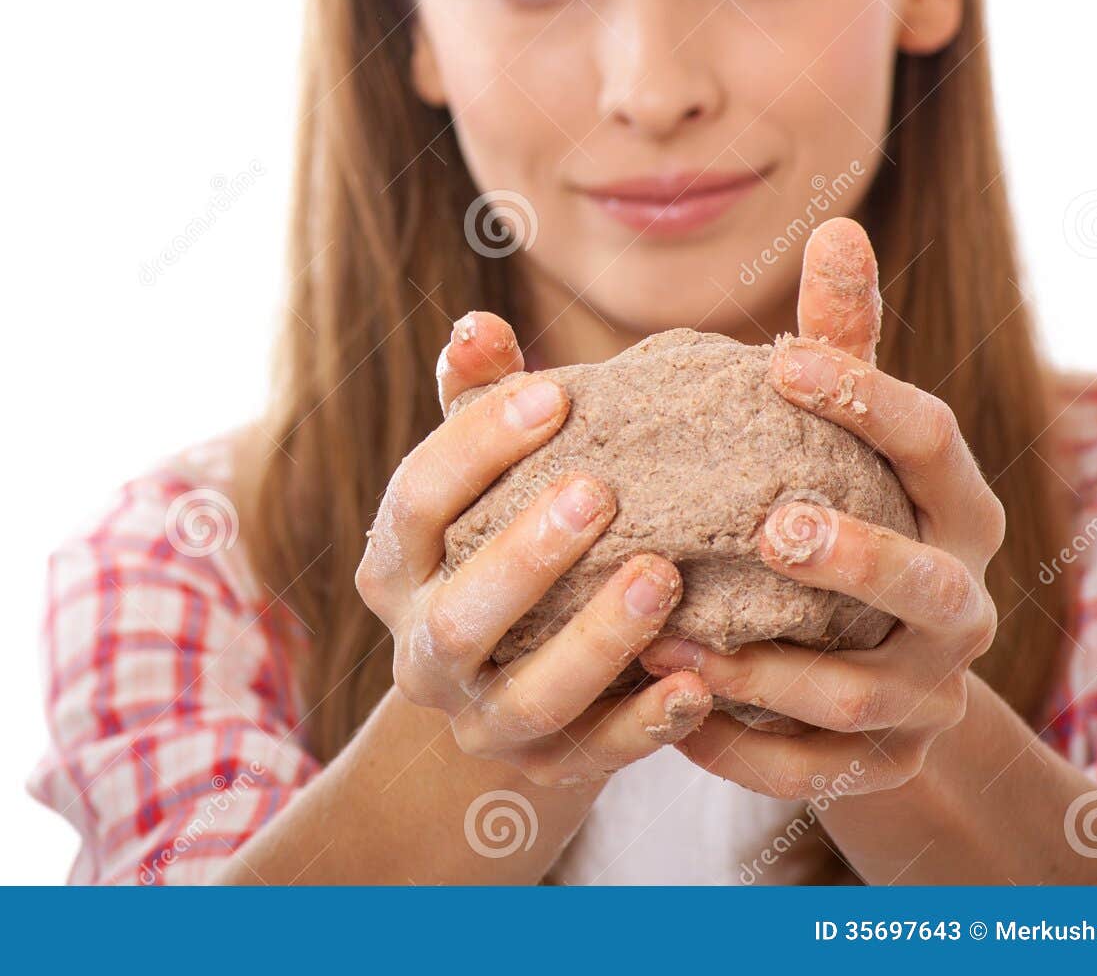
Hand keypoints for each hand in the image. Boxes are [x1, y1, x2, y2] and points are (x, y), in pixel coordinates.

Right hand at [355, 311, 712, 787]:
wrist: (513, 689)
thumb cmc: (504, 546)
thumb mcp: (483, 481)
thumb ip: (478, 405)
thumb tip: (474, 325)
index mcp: (395, 568)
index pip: (415, 502)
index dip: (477, 446)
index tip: (558, 391)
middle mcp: (422, 652)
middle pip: (459, 615)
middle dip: (527, 555)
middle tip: (599, 491)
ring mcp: (481, 721)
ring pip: (527, 696)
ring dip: (596, 639)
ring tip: (662, 575)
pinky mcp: (545, 770)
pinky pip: (597, 757)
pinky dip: (647, 723)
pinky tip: (701, 683)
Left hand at [640, 218, 1002, 799]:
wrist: (861, 681)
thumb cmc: (836, 521)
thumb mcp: (839, 442)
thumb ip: (835, 348)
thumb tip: (839, 222)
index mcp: (950, 508)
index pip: (933, 442)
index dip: (866, 396)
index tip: (774, 353)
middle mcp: (957, 600)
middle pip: (924, 581)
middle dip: (852, 556)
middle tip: (768, 524)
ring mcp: (927, 694)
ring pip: (860, 692)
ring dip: (766, 667)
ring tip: (670, 639)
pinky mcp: (881, 766)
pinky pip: (810, 769)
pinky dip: (740, 747)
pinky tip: (668, 715)